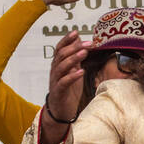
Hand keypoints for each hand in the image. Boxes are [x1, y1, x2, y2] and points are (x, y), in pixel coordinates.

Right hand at [40, 29, 89, 143]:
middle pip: (61, 55)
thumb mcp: (73, 72)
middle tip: (88, 43)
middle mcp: (55, 70)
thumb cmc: (68, 90)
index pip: (60, 48)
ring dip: (73, 58)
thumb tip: (80, 43)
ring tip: (84, 53)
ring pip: (62, 66)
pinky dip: (72, 76)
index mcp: (58, 64)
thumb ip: (76, 59)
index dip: (67, 40)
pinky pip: (64, 82)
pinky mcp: (59, 91)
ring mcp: (56, 80)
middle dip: (74, 47)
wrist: (61, 110)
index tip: (76, 32)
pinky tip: (81, 71)